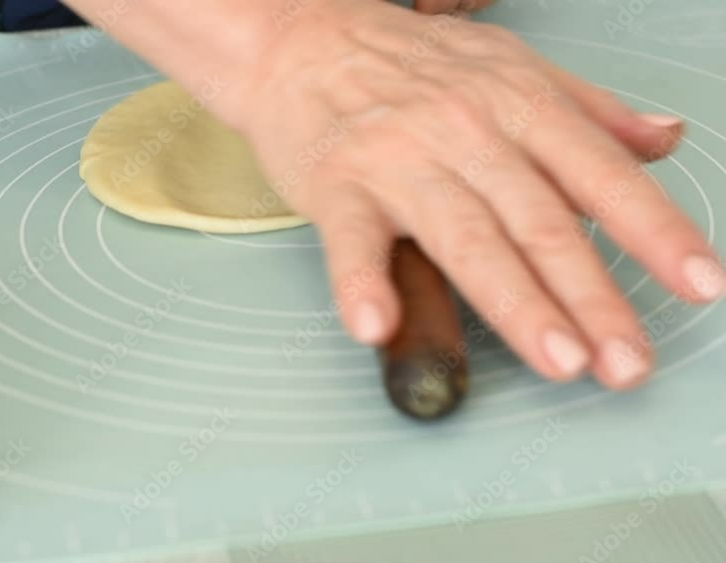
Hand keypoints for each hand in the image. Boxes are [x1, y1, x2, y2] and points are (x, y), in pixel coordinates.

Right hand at [215, 0, 723, 388]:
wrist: (301, 37)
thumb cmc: (403, 60)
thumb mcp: (510, 65)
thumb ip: (589, 110)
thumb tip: (663, 138)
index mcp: (517, 103)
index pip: (600, 173)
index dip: (654, 231)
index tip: (697, 283)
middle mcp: (465, 131)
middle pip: (540, 221)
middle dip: (592, 295)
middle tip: (626, 360)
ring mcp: (399, 160)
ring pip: (466, 238)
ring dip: (515, 303)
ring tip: (559, 359)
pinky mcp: (337, 185)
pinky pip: (352, 240)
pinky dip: (362, 283)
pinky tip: (376, 324)